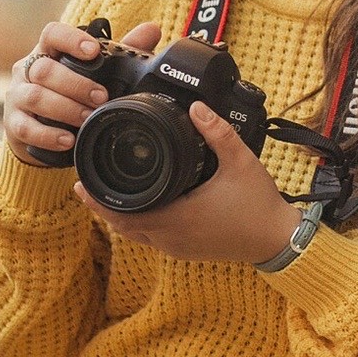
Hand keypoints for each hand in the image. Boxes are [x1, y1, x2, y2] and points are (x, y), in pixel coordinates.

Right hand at [4, 20, 161, 165]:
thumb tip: (152, 29)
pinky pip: (25, 127)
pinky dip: (47, 134)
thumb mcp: (94, 71)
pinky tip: (67, 140)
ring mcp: (17, 96)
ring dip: (64, 109)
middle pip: (44, 69)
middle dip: (75, 84)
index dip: (70, 39)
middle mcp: (28, 70)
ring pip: (34, 96)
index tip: (93, 50)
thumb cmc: (69, 92)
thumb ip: (121, 50)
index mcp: (47, 51)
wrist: (38, 128)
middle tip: (101, 97)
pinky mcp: (13, 123)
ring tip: (86, 120)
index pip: (51, 34)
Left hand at [74, 103, 296, 264]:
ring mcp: (179, 247)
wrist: (276, 240)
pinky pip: (151, 239)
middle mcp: (172, 237)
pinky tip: (139, 207)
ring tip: (106, 193)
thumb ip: (217, 132)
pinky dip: (138, 224)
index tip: (81, 182)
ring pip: (136, 235)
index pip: (123, 214)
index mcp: (178, 217)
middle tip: (85, 184)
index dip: (98, 201)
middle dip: (101, 206)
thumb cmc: (258, 204)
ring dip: (119, 217)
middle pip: (122, 226)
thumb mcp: (241, 161)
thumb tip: (196, 106)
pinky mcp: (187, 250)